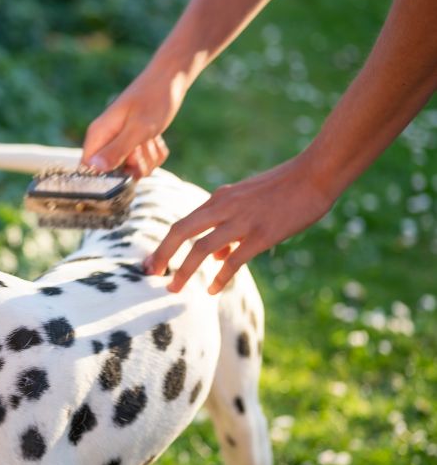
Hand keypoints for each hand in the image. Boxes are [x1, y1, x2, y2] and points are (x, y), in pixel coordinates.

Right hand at [81, 72, 182, 177]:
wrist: (171, 79)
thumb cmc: (153, 100)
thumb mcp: (137, 129)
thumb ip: (116, 150)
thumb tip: (94, 168)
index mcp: (99, 134)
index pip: (88, 167)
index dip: (106, 175)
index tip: (125, 168)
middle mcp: (106, 138)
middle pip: (114, 172)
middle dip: (134, 167)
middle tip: (143, 146)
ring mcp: (121, 140)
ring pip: (132, 168)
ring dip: (148, 159)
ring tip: (151, 137)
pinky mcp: (135, 141)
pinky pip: (145, 161)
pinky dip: (155, 153)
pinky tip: (156, 137)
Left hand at [143, 155, 335, 293]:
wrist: (315, 174)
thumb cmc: (283, 189)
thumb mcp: (246, 202)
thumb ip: (227, 225)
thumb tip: (215, 258)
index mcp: (220, 199)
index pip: (182, 223)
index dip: (163, 244)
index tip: (151, 263)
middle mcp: (225, 207)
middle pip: (181, 231)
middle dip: (162, 254)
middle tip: (149, 275)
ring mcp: (243, 220)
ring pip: (202, 247)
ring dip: (185, 271)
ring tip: (174, 289)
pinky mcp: (262, 233)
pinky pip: (234, 259)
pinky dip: (220, 276)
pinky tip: (213, 290)